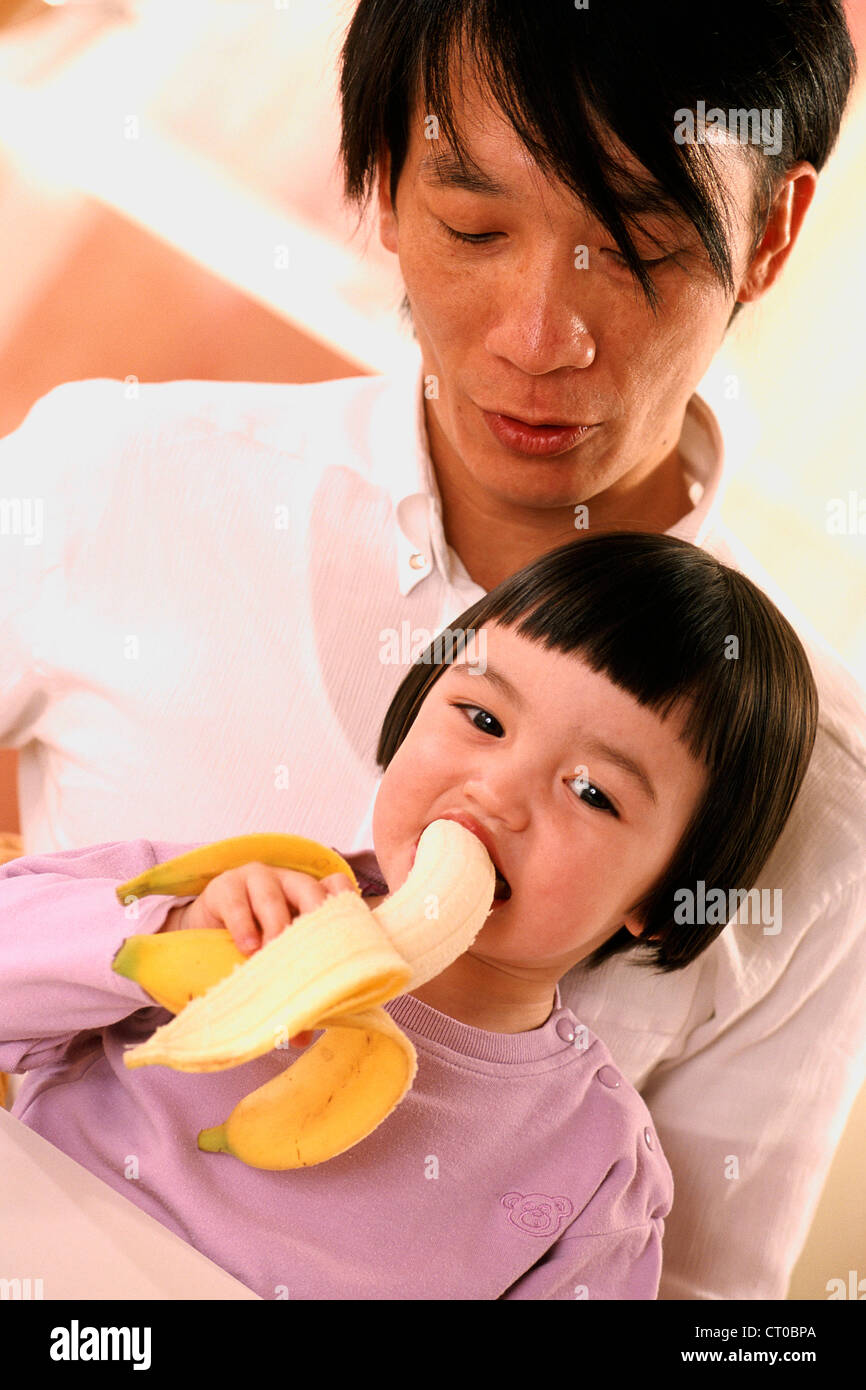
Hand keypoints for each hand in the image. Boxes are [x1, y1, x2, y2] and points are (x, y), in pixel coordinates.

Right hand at [159, 863, 356, 1046]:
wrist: (198, 939)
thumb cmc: (250, 952)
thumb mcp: (275, 967)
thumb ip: (293, 993)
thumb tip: (302, 1037)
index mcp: (312, 899)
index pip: (337, 889)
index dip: (346, 906)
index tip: (352, 933)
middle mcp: (290, 884)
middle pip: (310, 890)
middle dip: (313, 917)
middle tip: (313, 951)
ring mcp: (257, 880)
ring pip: (273, 895)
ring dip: (275, 924)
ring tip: (272, 952)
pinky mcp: (226, 886)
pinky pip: (236, 901)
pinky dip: (243, 924)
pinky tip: (246, 947)